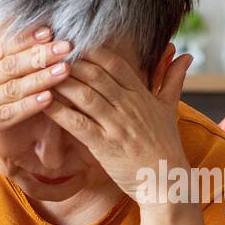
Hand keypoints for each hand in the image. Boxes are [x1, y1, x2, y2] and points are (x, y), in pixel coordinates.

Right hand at [0, 26, 72, 182]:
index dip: (23, 40)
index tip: (48, 30)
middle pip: (8, 65)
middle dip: (40, 53)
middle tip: (68, 44)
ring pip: (11, 88)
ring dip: (41, 77)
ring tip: (66, 68)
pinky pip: (6, 116)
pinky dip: (28, 107)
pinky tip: (49, 100)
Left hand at [43, 44, 194, 203]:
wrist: (168, 182)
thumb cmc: (166, 146)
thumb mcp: (170, 109)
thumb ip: (173, 80)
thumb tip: (185, 56)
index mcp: (141, 94)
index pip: (114, 63)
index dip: (91, 50)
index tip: (72, 42)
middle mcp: (129, 105)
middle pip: (95, 73)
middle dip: (69, 61)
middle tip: (47, 51)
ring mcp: (117, 125)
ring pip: (84, 95)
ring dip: (60, 81)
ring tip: (40, 71)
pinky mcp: (105, 145)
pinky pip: (77, 123)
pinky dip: (58, 111)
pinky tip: (42, 102)